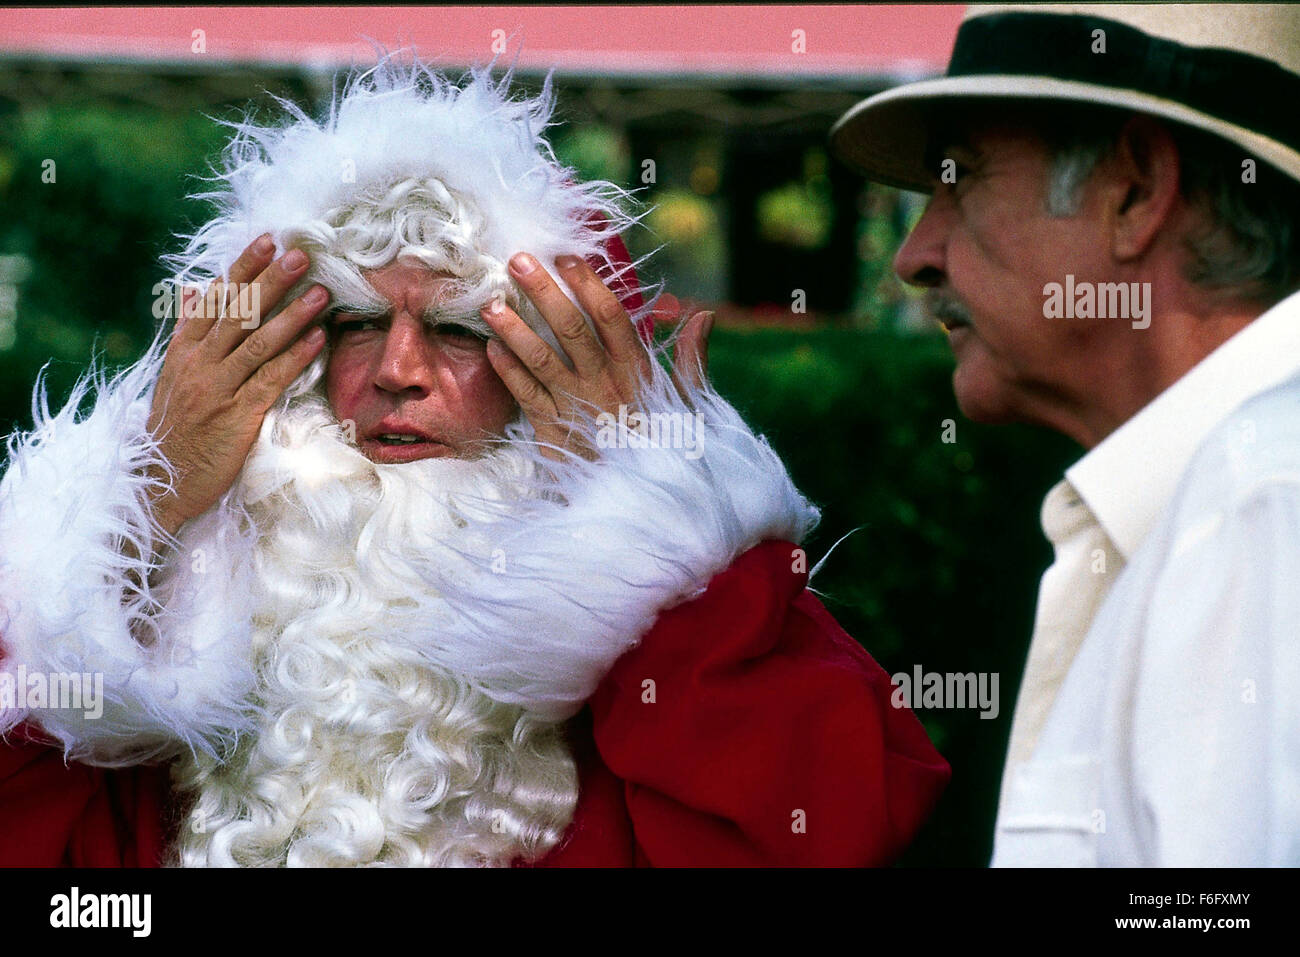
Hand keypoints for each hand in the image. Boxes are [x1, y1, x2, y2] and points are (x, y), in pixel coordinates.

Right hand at [145, 235, 328, 537]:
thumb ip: (187, 331)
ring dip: (291, 315)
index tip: (267, 241)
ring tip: (320, 292)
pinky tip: (316, 341)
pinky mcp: (238, 416)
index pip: (214, 299)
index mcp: (184, 351)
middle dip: (270, 281)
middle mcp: (199, 364)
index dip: (242, 269)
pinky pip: (269, 380)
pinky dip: (294, 358)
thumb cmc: (176, 427)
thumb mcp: (174, 375)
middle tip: (301, 255)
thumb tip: (195, 288)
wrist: (164, 481)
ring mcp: (218, 389)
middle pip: (238, 314)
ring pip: (256, 343)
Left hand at [482, 252, 712, 460]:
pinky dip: (508, 373)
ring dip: (515, 329)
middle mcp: (604, 386)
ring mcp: (576, 409)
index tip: (568, 257)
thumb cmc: (663, 450)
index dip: (589, 284)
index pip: (613, 318)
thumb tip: (704, 316)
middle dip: (543, 292)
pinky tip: (492, 349)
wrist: (642, 508)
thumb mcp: (687, 407)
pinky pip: (526, 398)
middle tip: (517, 260)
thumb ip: (691, 361)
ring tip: (492, 303)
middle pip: (571, 329)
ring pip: (541, 360)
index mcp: (637, 373)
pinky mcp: (553, 434)